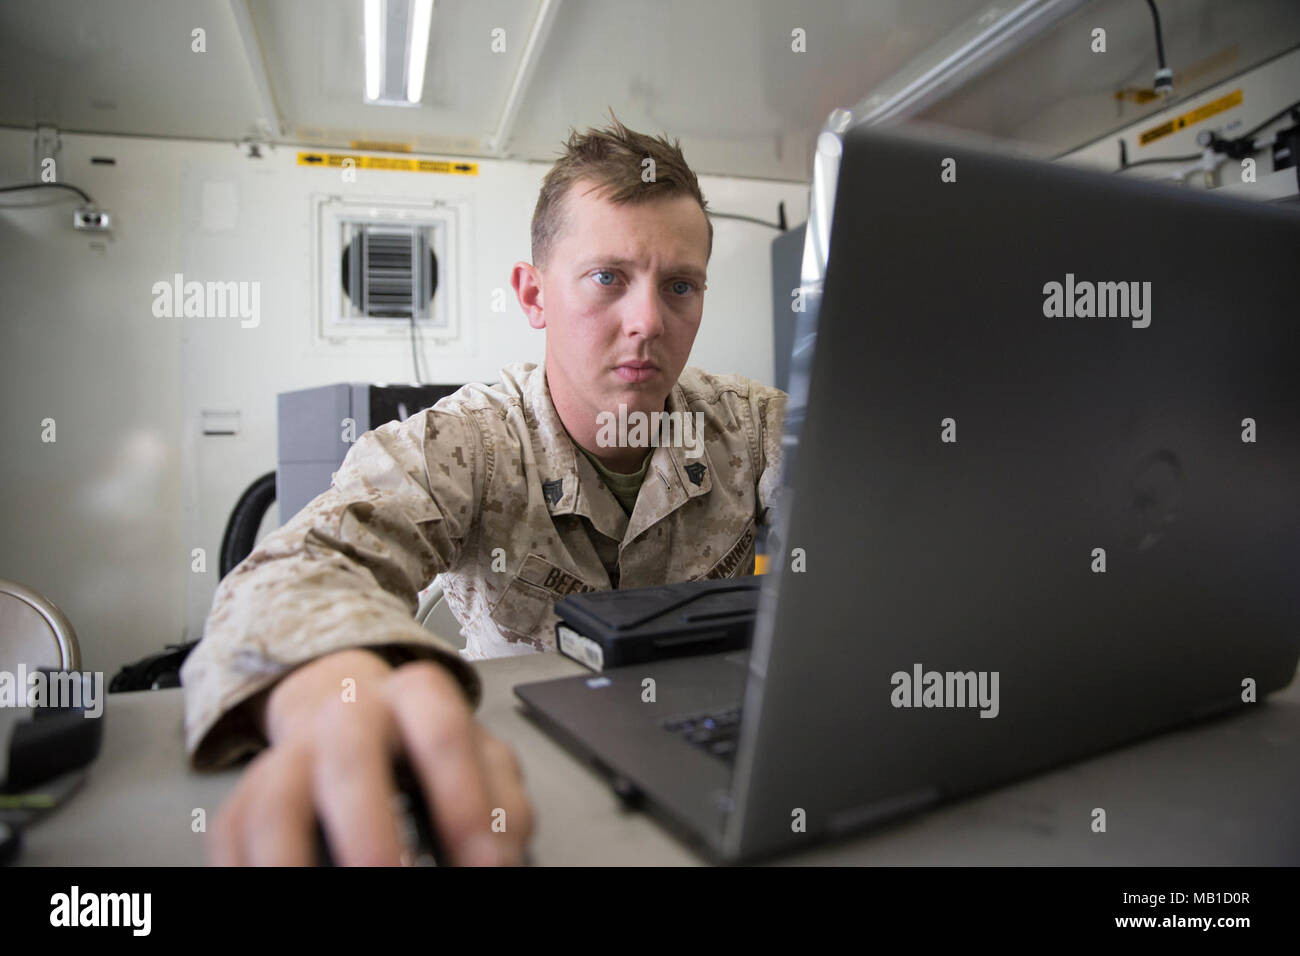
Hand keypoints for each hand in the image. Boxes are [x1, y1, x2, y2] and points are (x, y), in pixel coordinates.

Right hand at [209, 649, 533, 865]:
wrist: (348, 705)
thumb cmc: (423, 744)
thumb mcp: (481, 756)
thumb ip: (502, 804)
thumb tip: (498, 860)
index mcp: (415, 696)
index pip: (442, 735)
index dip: (464, 799)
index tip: (483, 863)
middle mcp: (346, 715)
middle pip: (350, 759)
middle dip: (368, 829)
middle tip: (388, 877)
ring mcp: (291, 753)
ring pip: (273, 802)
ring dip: (287, 861)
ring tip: (308, 902)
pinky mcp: (249, 793)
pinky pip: (233, 837)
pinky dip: (246, 872)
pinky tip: (268, 889)